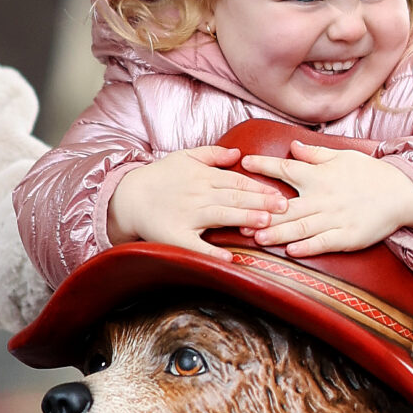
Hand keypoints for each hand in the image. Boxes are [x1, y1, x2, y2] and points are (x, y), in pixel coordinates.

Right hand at [107, 147, 289, 251]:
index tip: (281, 195)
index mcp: (203, 177)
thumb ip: (212, 154)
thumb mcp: (184, 157)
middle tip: (284, 209)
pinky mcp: (176, 236)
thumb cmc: (158, 178)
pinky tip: (230, 259)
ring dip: (244, 219)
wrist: (128, 197)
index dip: (260, 188)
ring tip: (265, 223)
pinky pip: (196, 246)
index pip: (238, 182)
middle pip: (235, 197)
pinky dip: (212, 253)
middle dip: (261, 202)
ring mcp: (188, 216)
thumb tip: (238, 153)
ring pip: (221, 216)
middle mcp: (198, 195)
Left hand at [240, 144, 412, 255]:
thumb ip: (314, 155)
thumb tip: (292, 145)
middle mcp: (323, 197)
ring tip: (257, 238)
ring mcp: (335, 218)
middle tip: (238, 218)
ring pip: (301, 227)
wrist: (402, 193)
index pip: (286, 169)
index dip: (264, 166)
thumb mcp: (342, 157)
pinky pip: (324, 243)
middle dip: (262, 213)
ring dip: (277, 233)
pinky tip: (290, 251)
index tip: (245, 163)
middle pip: (286, 207)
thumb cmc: (370, 174)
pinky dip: (307, 247)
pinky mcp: (348, 236)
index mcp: (319, 176)